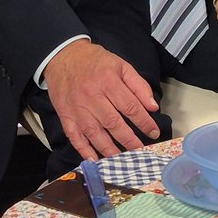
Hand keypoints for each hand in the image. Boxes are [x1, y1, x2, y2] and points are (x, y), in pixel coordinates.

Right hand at [42, 40, 160, 161]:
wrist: (63, 56)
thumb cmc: (95, 61)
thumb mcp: (121, 65)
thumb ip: (138, 85)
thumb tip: (152, 107)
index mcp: (108, 81)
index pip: (130, 106)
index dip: (144, 122)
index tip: (154, 132)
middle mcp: (92, 96)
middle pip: (113, 122)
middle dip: (129, 139)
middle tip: (141, 150)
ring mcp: (77, 108)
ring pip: (95, 133)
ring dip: (109, 149)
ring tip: (122, 159)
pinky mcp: (65, 116)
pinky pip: (75, 137)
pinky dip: (84, 150)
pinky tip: (95, 160)